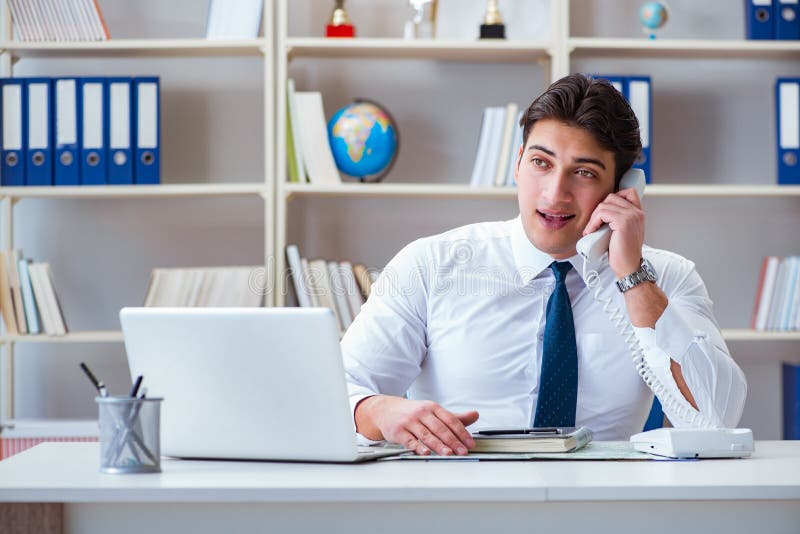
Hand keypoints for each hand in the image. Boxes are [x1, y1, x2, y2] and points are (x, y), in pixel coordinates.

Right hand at [355, 395, 478, 455]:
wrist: (385, 410)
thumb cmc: (413, 413)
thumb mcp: (433, 411)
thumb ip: (455, 417)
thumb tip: (475, 414)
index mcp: (432, 408)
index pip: (450, 420)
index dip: (462, 432)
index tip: (470, 443)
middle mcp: (421, 413)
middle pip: (439, 428)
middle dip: (452, 441)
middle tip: (462, 451)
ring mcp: (409, 422)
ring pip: (426, 435)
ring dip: (438, 445)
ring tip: (448, 454)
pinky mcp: (398, 431)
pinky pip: (410, 440)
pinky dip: (418, 447)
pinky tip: (426, 452)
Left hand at [582, 186, 644, 277]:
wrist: (629, 267)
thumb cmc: (623, 253)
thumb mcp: (623, 231)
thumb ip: (618, 219)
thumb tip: (601, 212)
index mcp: (638, 213)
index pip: (628, 192)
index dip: (613, 198)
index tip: (603, 214)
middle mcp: (637, 212)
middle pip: (612, 197)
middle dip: (599, 210)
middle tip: (594, 224)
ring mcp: (631, 216)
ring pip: (604, 204)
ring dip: (593, 218)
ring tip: (592, 230)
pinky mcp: (623, 222)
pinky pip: (602, 213)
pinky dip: (593, 222)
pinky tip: (591, 231)